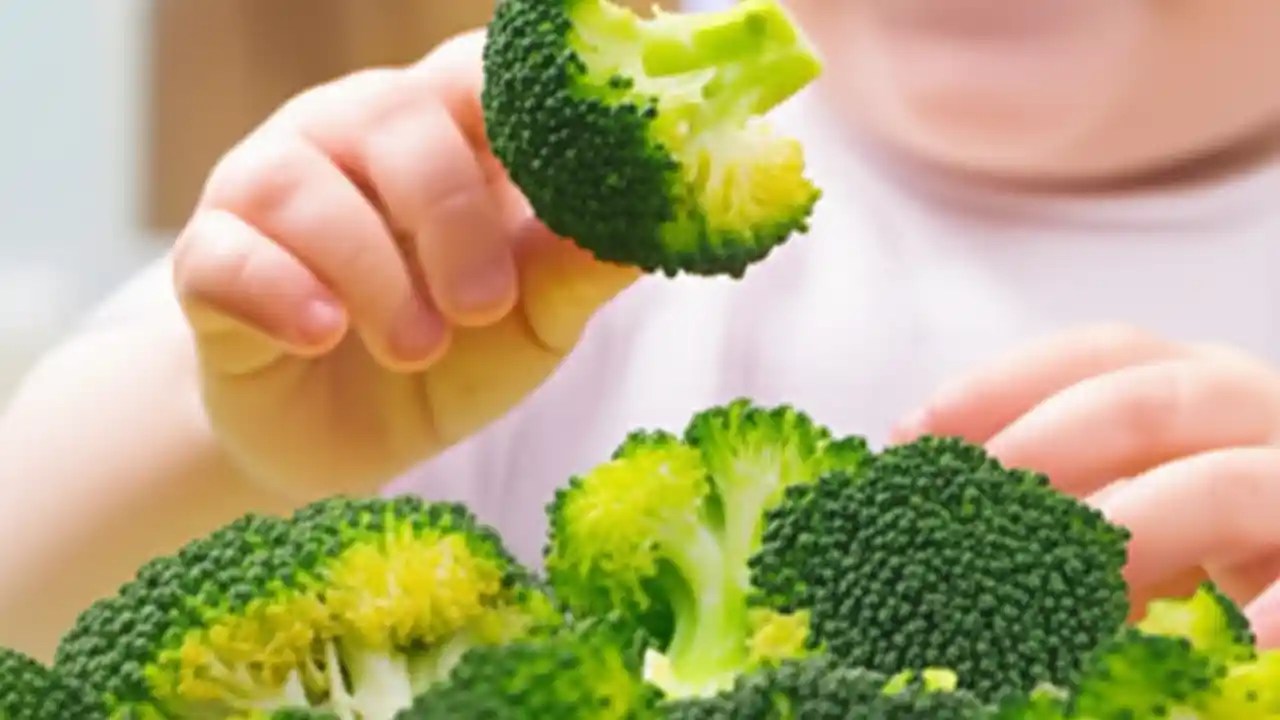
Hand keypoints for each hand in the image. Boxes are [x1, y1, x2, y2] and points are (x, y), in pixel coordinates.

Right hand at [171, 30, 637, 497]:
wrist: (338, 443)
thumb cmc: (445, 357)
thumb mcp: (531, 326)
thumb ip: (576, 271)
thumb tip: (652, 222)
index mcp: (447, 135)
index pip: (483, 70)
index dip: (531, 92)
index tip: (582, 142)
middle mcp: (354, 135)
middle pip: (397, 118)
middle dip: (451, 217)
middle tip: (485, 308)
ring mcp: (272, 186)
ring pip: (305, 185)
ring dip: (373, 272)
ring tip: (417, 348)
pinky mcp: (211, 257)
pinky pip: (228, 253)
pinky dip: (280, 292)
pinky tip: (322, 333)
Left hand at [892, 324, 1279, 646]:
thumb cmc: (1202, 538)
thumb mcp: (1128, 503)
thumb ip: (1052, 500)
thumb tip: (935, 526)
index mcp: (1188, 382)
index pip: (1096, 354)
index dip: (1000, 384)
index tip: (916, 433)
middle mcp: (1247, 408)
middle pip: (1144, 401)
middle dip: (1045, 447)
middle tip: (974, 506)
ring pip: (1220, 483)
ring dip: (1132, 532)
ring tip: (1072, 581)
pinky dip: (1277, 609)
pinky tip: (1241, 641)